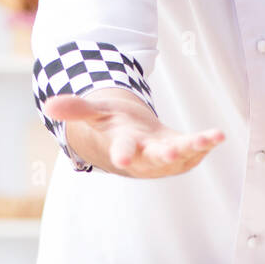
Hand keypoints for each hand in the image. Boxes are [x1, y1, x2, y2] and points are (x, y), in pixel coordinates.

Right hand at [41, 89, 224, 177]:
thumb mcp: (93, 113)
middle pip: (154, 157)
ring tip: (211, 137)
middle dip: (163, 155)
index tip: (122, 158)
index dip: (122, 153)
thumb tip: (47, 105)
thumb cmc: (111, 126)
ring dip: (195, 148)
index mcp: (122, 145)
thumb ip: (75, 108)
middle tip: (171, 152)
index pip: (120, 150)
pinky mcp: (180, 155)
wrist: (130, 146)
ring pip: (180, 155)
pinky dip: (205, 145)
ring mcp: (163, 157)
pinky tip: (216, 136)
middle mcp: (144, 155)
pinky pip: (194, 152)